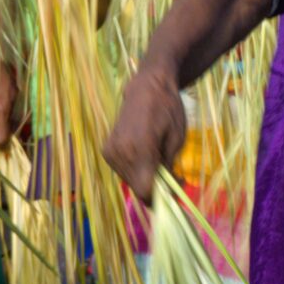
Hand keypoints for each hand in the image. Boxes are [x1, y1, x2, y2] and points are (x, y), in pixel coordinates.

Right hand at [103, 62, 187, 203]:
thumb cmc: (168, 108)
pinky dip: (135, 169)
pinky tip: (146, 155)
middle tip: (172, 174)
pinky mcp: (106, 149)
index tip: (173, 190)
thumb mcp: (177, 138)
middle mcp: (120, 152)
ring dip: (144, 177)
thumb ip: (168, 166)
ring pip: (129, 180)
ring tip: (159, 160)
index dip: (160, 197)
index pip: (144, 190)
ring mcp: (110, 151)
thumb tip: (168, 190)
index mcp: (139, 149)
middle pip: (137, 187)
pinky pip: (122, 170)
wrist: (146, 86)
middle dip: (155, 187)